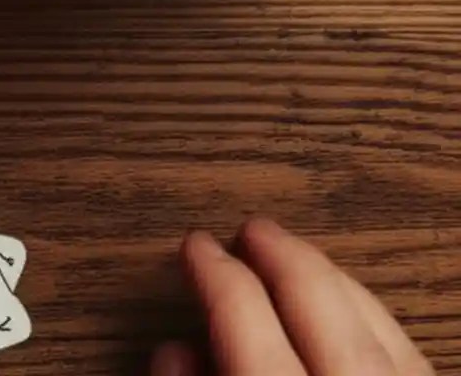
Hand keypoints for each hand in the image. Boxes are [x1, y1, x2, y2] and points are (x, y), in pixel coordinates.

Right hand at [152, 219, 433, 375]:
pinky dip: (372, 317)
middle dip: (279, 255)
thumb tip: (175, 353)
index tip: (196, 245)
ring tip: (295, 258)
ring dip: (330, 279)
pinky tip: (352, 312)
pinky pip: (407, 351)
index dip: (214, 271)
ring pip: (373, 319)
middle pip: (316, 303)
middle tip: (249, 229)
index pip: (244, 316)